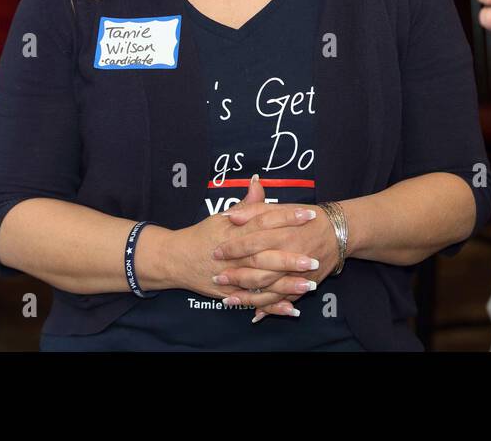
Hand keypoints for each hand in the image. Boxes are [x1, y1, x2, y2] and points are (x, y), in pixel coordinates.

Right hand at [148, 176, 319, 314]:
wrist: (176, 260)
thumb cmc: (203, 235)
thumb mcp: (221, 216)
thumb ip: (246, 205)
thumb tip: (258, 182)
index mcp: (236, 233)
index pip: (265, 222)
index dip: (288, 217)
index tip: (310, 215)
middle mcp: (235, 256)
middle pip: (265, 257)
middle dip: (291, 260)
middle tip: (315, 259)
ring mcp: (233, 277)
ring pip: (262, 283)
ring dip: (286, 286)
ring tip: (310, 286)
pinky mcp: (231, 293)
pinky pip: (253, 302)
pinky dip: (271, 307)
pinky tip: (291, 309)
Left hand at [213, 182, 339, 320]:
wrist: (340, 232)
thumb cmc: (309, 218)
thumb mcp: (283, 208)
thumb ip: (256, 210)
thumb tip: (230, 215)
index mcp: (284, 232)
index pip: (253, 241)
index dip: (233, 247)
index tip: (217, 251)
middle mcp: (292, 254)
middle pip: (259, 267)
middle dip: (236, 274)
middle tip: (217, 277)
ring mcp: (299, 272)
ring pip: (270, 288)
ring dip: (247, 296)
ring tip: (227, 299)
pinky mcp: (306, 285)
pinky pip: (284, 300)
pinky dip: (269, 308)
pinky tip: (253, 312)